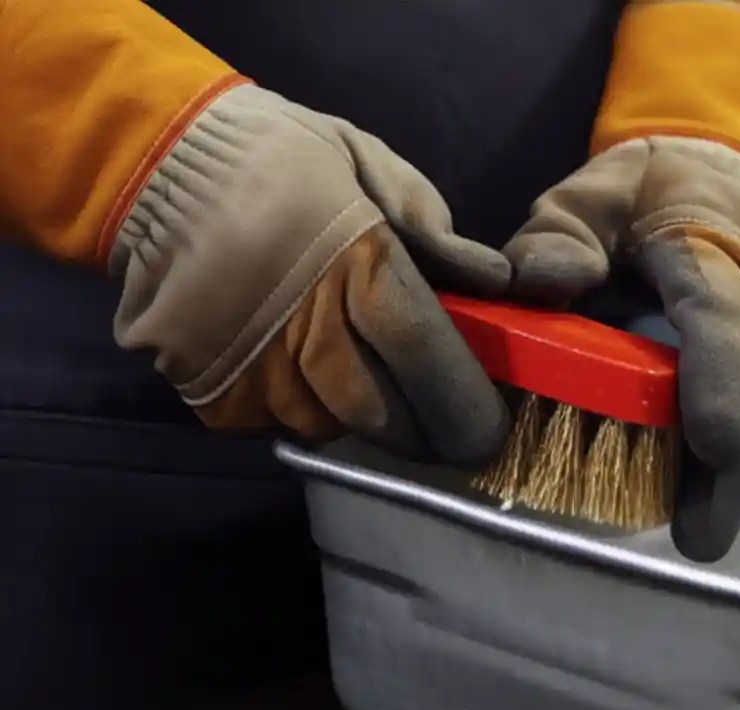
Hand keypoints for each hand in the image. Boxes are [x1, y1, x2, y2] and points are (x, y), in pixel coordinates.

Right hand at [110, 84, 509, 464]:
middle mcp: (307, 330)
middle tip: (445, 427)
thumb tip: (493, 285)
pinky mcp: (214, 395)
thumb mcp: (370, 167)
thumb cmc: (282, 160)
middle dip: (426, 430)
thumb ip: (433, 233)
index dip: (464, 402)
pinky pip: (283, 425)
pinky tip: (305, 370)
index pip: (426, 356)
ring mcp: (254, 370)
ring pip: (335, 426)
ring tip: (369, 379)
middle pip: (386, 414)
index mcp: (358, 267)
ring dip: (364, 416)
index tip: (487, 425)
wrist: (157, 166)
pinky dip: (307, 410)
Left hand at [501, 0, 739, 560]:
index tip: (712, 445)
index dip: (720, 376)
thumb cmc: (643, 196)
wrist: (728, 177)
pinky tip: (728, 500)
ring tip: (706, 530)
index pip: (721, 309)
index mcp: (708, 236)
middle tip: (698, 534)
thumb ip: (553, 238)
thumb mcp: (585, 196)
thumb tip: (536, 284)